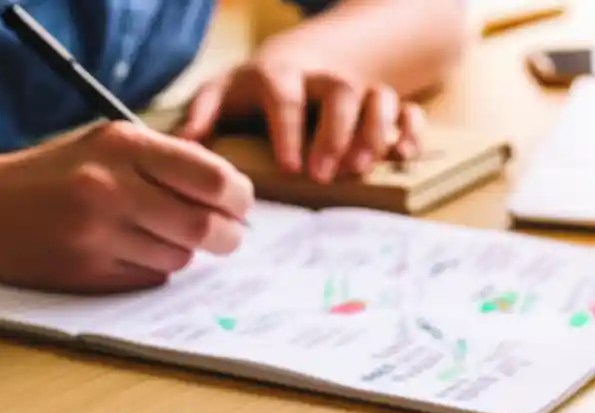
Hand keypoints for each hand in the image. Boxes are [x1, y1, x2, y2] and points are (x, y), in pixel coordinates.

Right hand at [0, 122, 253, 292]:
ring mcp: (97, 233)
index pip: (212, 178)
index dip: (238, 197)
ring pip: (180, 257)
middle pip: (204, 226)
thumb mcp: (107, 145)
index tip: (240, 204)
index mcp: (122, 145)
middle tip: (228, 236)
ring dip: (183, 252)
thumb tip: (235, 195)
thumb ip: (168, 162)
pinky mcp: (88, 272)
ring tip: (157, 236)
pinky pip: (150, 277)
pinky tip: (127, 251)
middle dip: (228, 236)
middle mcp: (110, 186)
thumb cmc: (55, 174)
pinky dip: (153, 268)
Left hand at [174, 57, 425, 182]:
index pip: (285, 95)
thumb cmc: (261, 85)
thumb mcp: (227, 89)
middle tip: (325, 175)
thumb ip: (204, 111)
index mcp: (282, 73)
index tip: (290, 168)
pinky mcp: (384, 101)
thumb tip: (184, 141)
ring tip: (362, 169)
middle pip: (340, 92)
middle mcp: (324, 77)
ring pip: (379, 97)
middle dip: (336, 134)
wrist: (313, 54)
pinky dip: (410, 132)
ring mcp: (359, 87)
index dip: (288, 130)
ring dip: (375, 133)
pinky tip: (402, 156)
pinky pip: (408, 110)